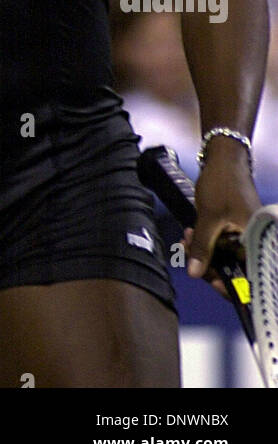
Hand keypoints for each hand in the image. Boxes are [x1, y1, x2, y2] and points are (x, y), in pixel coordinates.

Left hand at [184, 141, 260, 296]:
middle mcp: (255, 241)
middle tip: (186, 252)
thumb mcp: (209, 218)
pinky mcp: (236, 229)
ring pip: (225, 255)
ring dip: (204, 251)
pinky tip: (191, 234)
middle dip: (208, 263)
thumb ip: (202, 248)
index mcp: (257, 241)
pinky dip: (207, 241)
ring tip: (186, 238)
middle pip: (235, 268)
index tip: (210, 282)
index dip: (230, 285)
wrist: (224, 157)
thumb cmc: (221, 184)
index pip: (249, 277)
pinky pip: (222, 243)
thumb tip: (194, 273)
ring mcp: (245, 235)